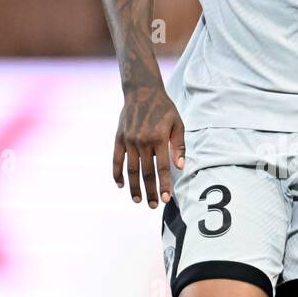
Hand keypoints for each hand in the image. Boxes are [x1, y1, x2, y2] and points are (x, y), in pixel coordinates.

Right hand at [112, 85, 184, 206]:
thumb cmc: (164, 108)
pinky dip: (117, 174)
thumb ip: (179, 146)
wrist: (141, 91)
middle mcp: (142, 141)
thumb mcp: (177, 123)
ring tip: (139, 200)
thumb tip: (180, 167)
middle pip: (146, 173)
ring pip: (131, 170)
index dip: (164, 184)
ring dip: (134, 187)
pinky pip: (116, 160)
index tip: (166, 199)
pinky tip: (121, 185)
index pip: (162, 168)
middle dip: (151, 191)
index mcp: (158, 138)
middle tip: (154, 205)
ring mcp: (128, 141)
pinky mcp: (119, 138)